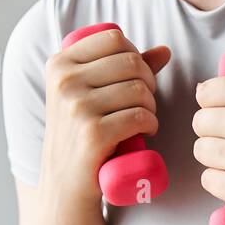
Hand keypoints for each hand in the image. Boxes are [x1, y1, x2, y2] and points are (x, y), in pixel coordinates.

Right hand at [41, 27, 170, 205]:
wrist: (63, 186)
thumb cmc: (80, 136)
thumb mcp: (89, 95)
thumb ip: (123, 69)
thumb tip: (165, 50)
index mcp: (59, 64)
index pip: (114, 38)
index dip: (135, 55)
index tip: (135, 78)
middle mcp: (64, 82)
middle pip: (131, 62)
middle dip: (148, 82)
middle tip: (144, 104)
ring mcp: (76, 107)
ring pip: (139, 89)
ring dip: (151, 106)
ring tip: (143, 119)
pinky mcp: (92, 134)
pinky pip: (140, 116)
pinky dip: (151, 124)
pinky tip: (145, 132)